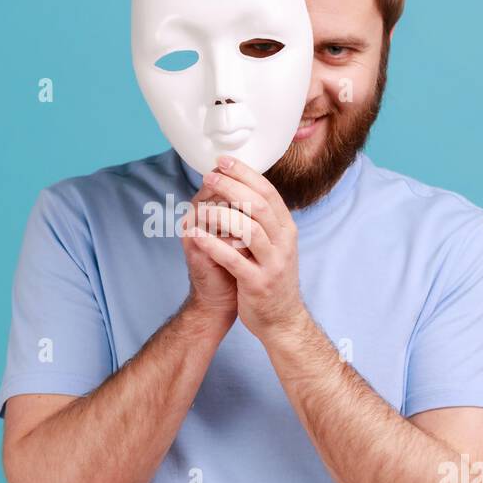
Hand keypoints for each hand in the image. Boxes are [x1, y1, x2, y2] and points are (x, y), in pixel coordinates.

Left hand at [188, 155, 308, 342]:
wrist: (282, 320)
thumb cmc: (270, 278)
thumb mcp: (274, 245)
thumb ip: (262, 221)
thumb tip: (241, 188)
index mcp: (286, 230)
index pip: (268, 193)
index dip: (245, 174)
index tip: (223, 161)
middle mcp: (283, 243)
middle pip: (259, 206)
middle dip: (232, 187)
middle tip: (209, 176)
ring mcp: (272, 263)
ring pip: (248, 230)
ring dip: (221, 214)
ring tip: (200, 207)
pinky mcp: (257, 283)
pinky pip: (234, 260)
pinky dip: (213, 245)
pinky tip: (196, 235)